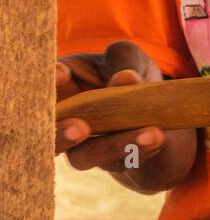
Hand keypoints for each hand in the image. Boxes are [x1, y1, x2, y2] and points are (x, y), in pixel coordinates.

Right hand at [56, 41, 197, 192]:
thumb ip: (124, 60)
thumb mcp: (129, 56)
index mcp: (60, 85)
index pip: (41, 86)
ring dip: (114, 147)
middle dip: (59, 134)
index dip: (46, 83)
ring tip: (150, 134)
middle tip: (80, 127)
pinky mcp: (109, 162)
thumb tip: (125, 79)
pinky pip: (116, 163)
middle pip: (45, 135)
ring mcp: (81, 147)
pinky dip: (137, 152)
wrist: (158, 108)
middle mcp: (62, 120)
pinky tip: (158, 139)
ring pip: (83, 157)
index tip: (61, 73)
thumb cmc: (131, 72)